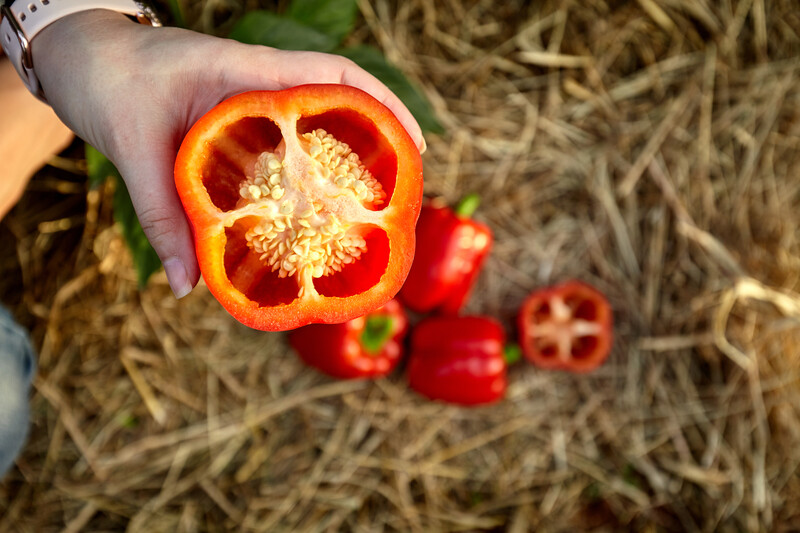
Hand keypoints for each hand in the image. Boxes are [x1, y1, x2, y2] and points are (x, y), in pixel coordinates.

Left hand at [32, 10, 423, 297]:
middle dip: (378, 141)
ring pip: (313, 131)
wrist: (80, 59)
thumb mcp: (133, 147)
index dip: (382, 104)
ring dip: (346, 163)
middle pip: (338, 106)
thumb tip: (186, 287)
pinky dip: (303, 177)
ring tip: (370, 212)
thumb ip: (161, 215)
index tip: (413, 142)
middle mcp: (259, 86)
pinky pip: (281, 150)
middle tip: (403, 193)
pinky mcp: (237, 126)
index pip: (334, 75)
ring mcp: (251, 106)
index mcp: (248, 72)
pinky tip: (310, 214)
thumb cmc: (107, 83)